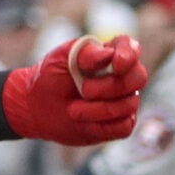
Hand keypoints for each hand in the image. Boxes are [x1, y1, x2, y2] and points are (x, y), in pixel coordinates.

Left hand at [0, 37, 148, 146]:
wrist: (36, 107)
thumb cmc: (50, 78)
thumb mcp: (59, 59)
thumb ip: (83, 52)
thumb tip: (107, 54)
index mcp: (109, 54)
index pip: (130, 47)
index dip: (129, 54)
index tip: (116, 64)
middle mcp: (121, 77)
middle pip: (138, 77)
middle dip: (111, 86)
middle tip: (85, 90)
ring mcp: (123, 101)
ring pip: (129, 105)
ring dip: (99, 109)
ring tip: (72, 110)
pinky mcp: (118, 124)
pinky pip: (124, 127)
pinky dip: (104, 126)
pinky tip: (84, 122)